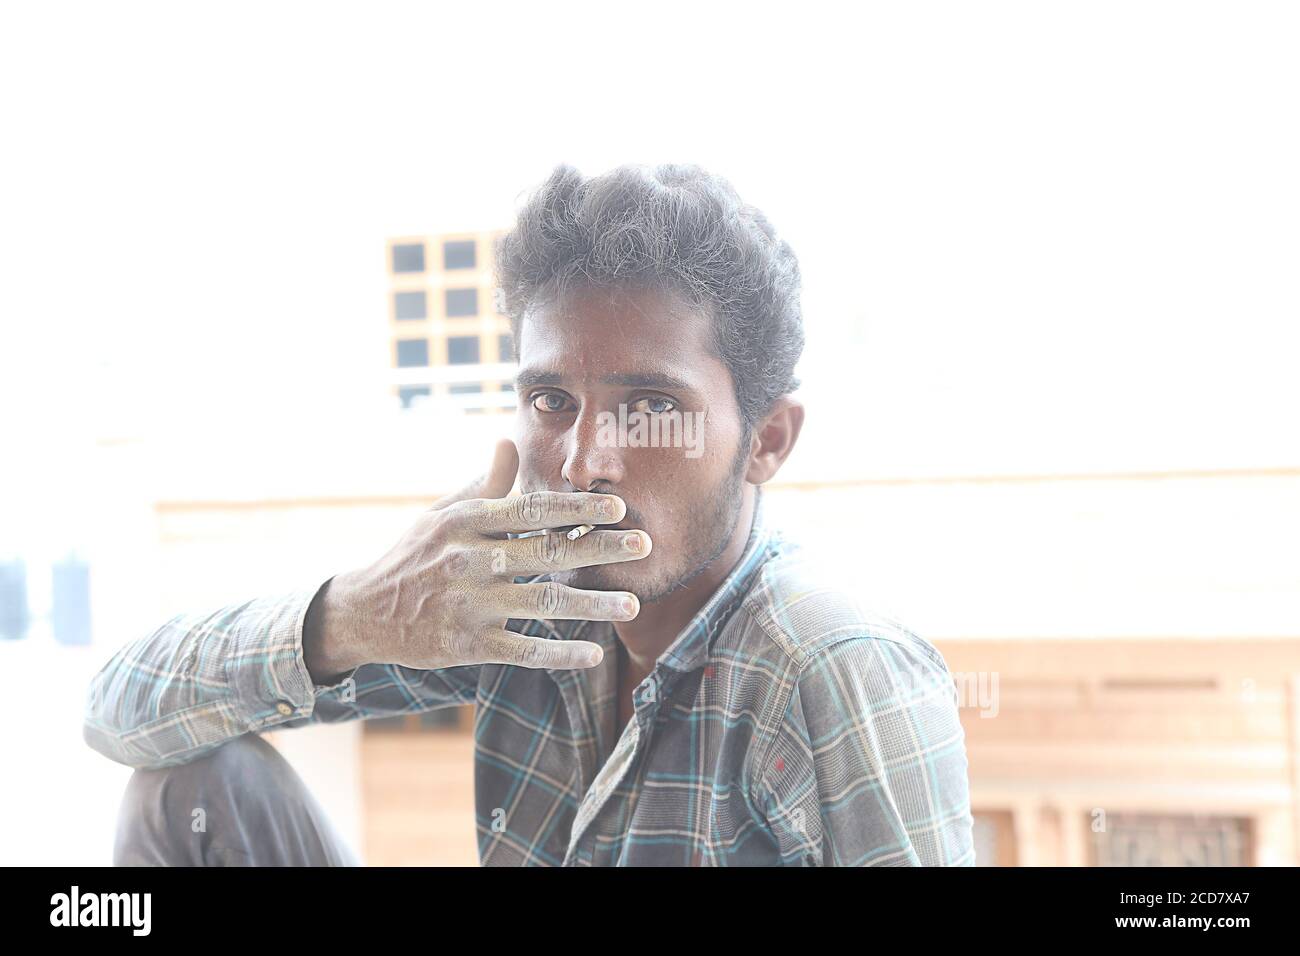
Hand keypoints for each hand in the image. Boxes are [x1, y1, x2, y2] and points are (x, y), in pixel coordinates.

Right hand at [304, 439, 651, 677]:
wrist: (364, 613)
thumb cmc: (413, 556)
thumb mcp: (441, 514)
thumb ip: (484, 485)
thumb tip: (509, 441)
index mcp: (467, 522)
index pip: (533, 510)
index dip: (577, 510)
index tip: (618, 508)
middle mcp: (470, 560)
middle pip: (548, 553)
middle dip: (600, 549)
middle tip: (644, 545)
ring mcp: (471, 604)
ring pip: (543, 603)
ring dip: (593, 606)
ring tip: (632, 605)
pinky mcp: (469, 644)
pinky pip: (524, 649)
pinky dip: (560, 653)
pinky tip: (592, 654)